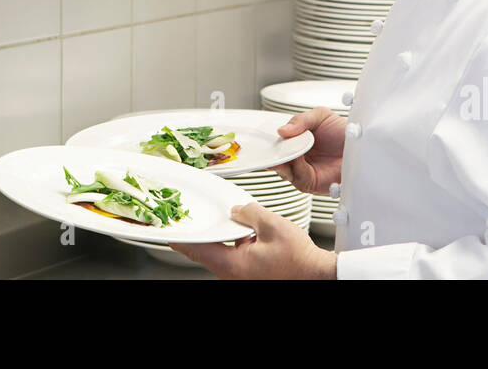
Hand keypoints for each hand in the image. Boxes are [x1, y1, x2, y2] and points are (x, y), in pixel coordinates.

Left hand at [168, 203, 335, 278]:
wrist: (317, 275)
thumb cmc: (299, 260)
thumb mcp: (272, 226)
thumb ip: (250, 214)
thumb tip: (239, 211)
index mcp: (233, 264)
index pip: (198, 250)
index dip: (182, 239)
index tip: (170, 233)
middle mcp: (234, 274)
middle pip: (208, 253)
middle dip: (202, 235)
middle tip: (194, 222)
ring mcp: (243, 276)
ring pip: (223, 255)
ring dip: (221, 239)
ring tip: (226, 223)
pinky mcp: (253, 276)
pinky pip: (236, 258)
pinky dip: (235, 245)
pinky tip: (245, 234)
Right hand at [270, 107, 345, 195]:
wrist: (363, 147)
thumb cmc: (344, 133)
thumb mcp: (321, 117)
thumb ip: (300, 120)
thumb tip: (281, 131)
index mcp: (297, 142)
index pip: (278, 144)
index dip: (270, 142)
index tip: (264, 137)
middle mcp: (298, 159)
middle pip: (277, 159)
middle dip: (272, 152)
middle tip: (271, 144)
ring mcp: (303, 171)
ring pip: (283, 170)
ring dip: (282, 160)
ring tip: (286, 148)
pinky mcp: (311, 182)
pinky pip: (297, 177)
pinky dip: (296, 167)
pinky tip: (299, 156)